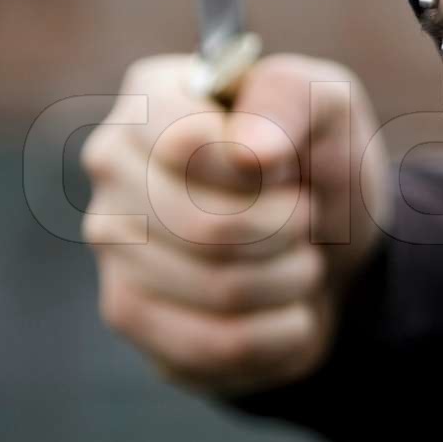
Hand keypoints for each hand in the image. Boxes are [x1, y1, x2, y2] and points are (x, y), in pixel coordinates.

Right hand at [80, 53, 386, 396]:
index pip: (187, 146)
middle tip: (307, 218)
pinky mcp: (128, 313)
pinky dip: (283, 332)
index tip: (291, 167)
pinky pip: (216, 345)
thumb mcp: (328, 106)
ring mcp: (110, 245)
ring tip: (301, 259)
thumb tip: (252, 152)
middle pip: (207, 228)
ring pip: (220, 291)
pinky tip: (288, 308)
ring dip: (294, 280)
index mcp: (151, 96)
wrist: (332, 241)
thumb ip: (291, 101)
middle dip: (289, 230)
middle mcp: (112, 166)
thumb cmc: (318, 160)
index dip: (261, 170)